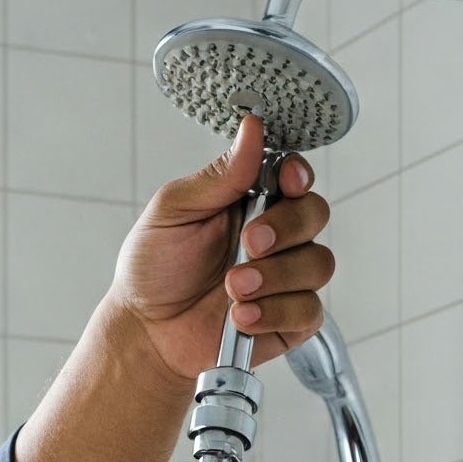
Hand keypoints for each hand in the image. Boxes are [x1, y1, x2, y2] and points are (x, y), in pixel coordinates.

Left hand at [110, 114, 333, 373]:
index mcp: (251, 201)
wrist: (145, 332)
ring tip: (233, 288)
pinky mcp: (287, 320)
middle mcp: (275, 237)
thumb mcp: (173, 212)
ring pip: (317, 264)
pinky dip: (276, 312)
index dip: (298, 175)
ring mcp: (284, 279)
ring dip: (277, 275)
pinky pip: (307, 312)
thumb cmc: (153, 269)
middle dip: (286, 227)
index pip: (295, 177)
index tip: (287, 181)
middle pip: (314, 215)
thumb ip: (217, 175)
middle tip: (250, 244)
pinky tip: (242, 317)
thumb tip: (252, 129)